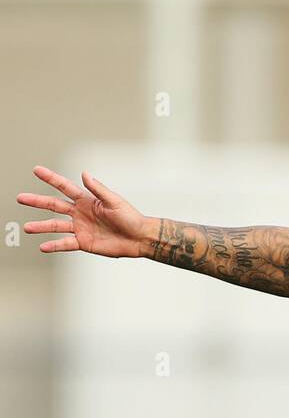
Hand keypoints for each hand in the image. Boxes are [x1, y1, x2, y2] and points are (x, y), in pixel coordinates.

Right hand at [17, 165, 148, 256]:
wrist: (138, 239)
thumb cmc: (130, 218)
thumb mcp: (114, 201)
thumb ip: (98, 188)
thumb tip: (84, 174)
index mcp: (86, 200)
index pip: (64, 187)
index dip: (50, 178)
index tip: (36, 170)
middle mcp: (80, 213)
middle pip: (54, 205)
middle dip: (37, 201)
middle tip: (21, 198)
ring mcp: (80, 228)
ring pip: (56, 226)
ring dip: (41, 226)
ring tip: (27, 227)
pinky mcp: (84, 243)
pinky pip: (66, 244)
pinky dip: (55, 245)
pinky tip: (43, 246)